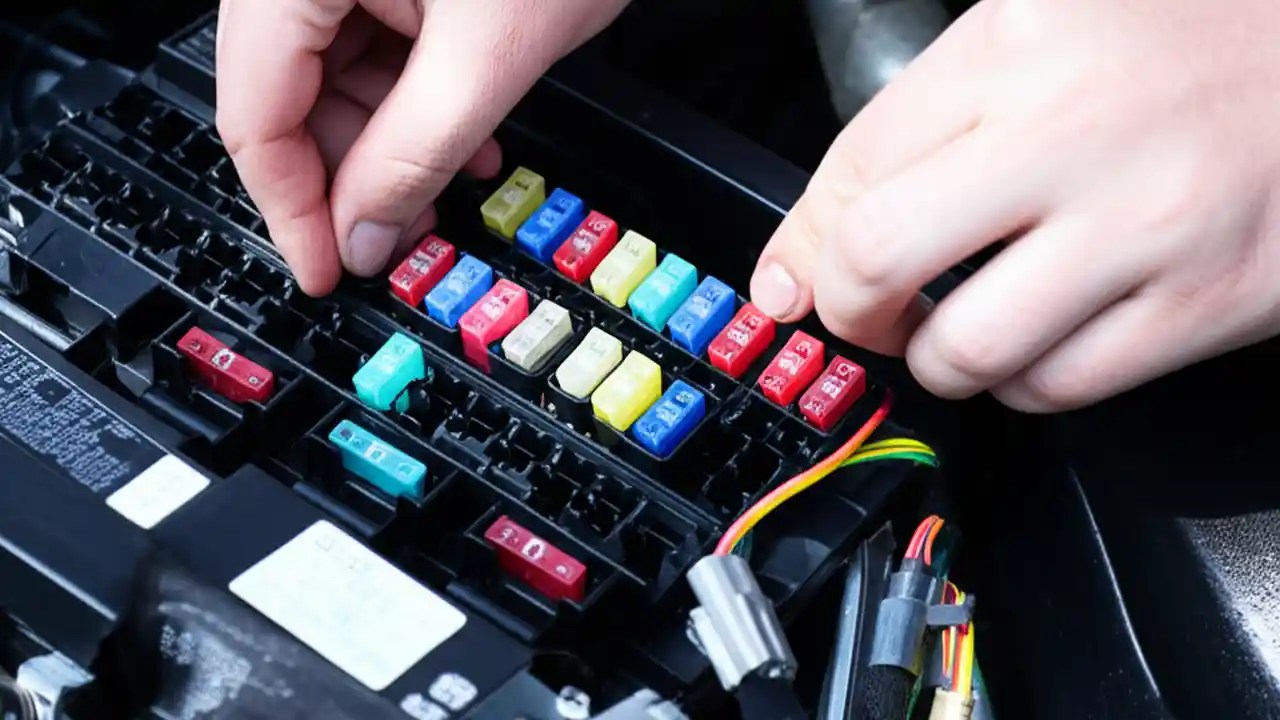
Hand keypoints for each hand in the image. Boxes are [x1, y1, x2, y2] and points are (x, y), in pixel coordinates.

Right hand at [216, 0, 628, 295]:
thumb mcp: (489, 56)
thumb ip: (414, 154)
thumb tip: (361, 234)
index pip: (251, 113)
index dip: (288, 209)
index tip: (324, 270)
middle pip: (285, 97)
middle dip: (348, 180)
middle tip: (394, 239)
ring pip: (333, 78)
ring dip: (389, 146)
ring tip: (448, 188)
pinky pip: (376, 46)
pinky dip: (415, 102)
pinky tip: (462, 137)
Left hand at [751, 0, 1279, 411]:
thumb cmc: (1191, 37)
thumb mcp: (1043, 31)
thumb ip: (920, 122)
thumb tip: (802, 255)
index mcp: (1020, 41)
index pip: (854, 169)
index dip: (805, 246)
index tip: (797, 279)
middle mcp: (1077, 130)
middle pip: (882, 261)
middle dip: (849, 309)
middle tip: (865, 311)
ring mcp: (1147, 223)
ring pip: (966, 349)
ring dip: (935, 357)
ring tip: (956, 329)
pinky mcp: (1208, 301)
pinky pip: (1059, 385)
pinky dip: (1020, 380)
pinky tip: (1036, 337)